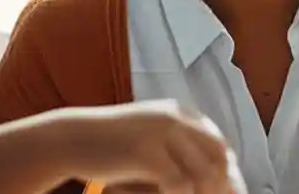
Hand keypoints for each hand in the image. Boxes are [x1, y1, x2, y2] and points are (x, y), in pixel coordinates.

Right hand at [48, 100, 234, 192]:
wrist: (71, 138)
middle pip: (217, 156)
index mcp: (177, 112)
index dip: (227, 170)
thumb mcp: (146, 133)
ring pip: (203, 173)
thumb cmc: (107, 142)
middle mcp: (174, 118)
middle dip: (222, 185)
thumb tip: (206, 171)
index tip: (227, 192)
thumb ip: (174, 145)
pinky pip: (180, 184)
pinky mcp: (147, 153)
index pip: (218, 143)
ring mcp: (161, 134)